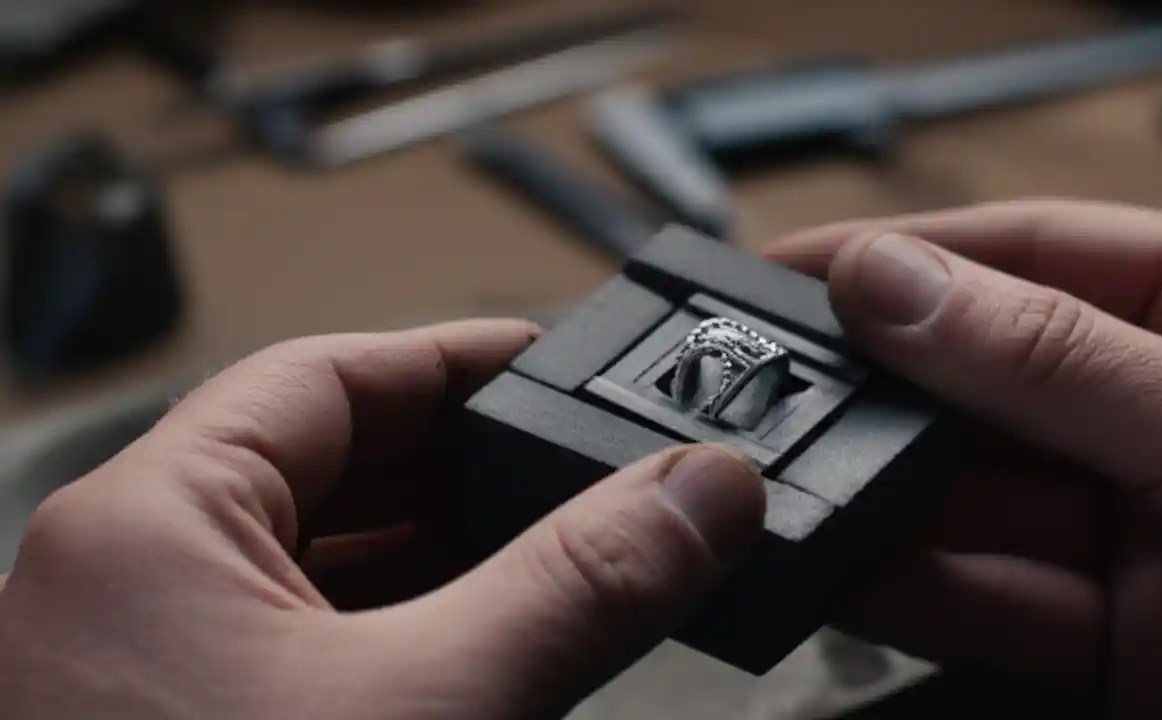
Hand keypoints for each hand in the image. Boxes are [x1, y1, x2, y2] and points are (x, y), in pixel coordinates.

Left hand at [0, 320, 764, 718]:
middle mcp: (129, 586)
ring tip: (558, 548)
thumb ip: (581, 584)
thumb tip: (696, 496)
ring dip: (441, 554)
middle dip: (466, 466)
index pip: (326, 378)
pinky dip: (400, 633)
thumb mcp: (435, 706)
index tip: (552, 364)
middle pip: (326, 466)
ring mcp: (148, 671)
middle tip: (581, 462)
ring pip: (320, 565)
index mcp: (146, 527)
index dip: (454, 361)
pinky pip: (305, 648)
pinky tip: (482, 647)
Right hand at [767, 200, 1161, 717]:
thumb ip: (1050, 357)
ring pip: (984, 501)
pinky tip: (851, 565)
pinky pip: (996, 602)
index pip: (1046, 256)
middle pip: (997, 383)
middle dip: (891, 390)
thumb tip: (896, 284)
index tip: (804, 268)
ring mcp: (1157, 538)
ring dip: (890, 495)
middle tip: (782, 386)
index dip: (917, 258)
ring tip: (799, 479)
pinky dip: (915, 590)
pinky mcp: (1128, 647)